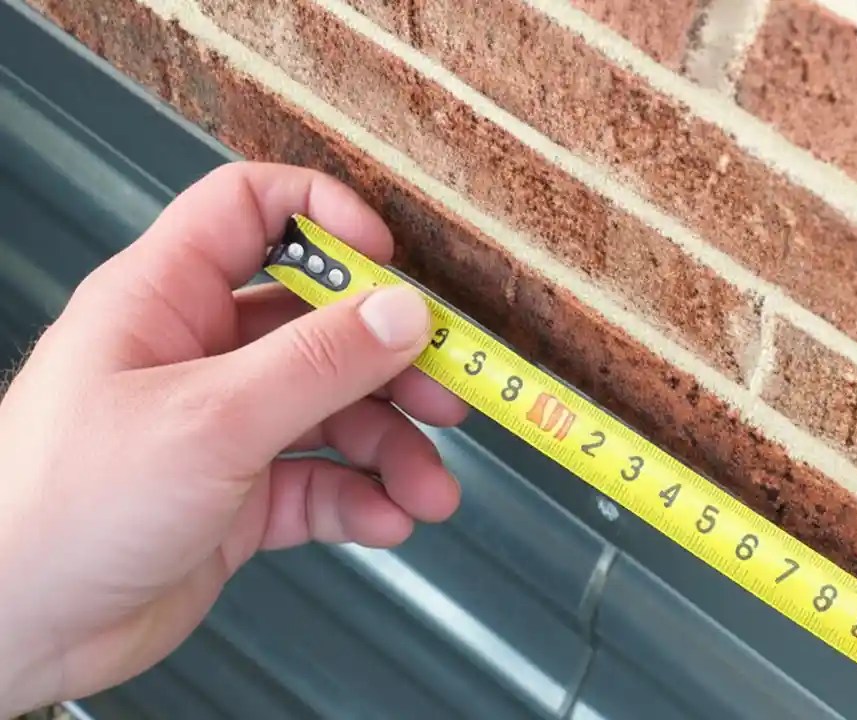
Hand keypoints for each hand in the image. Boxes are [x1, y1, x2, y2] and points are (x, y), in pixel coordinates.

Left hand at [0, 162, 468, 714]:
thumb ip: (317, 362)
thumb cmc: (56, 509)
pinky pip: (319, 482)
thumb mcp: (210, 419)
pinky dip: (361, 500)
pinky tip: (386, 519)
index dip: (324, 219)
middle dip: (390, 361)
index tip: (389, 261)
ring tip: (428, 487)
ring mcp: (221, 428)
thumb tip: (400, 312)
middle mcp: (198, 355)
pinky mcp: (235, 497)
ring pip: (332, 413)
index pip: (251, 212)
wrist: (12, 631)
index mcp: (167, 299)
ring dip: (391, 448)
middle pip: (318, 325)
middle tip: (449, 388)